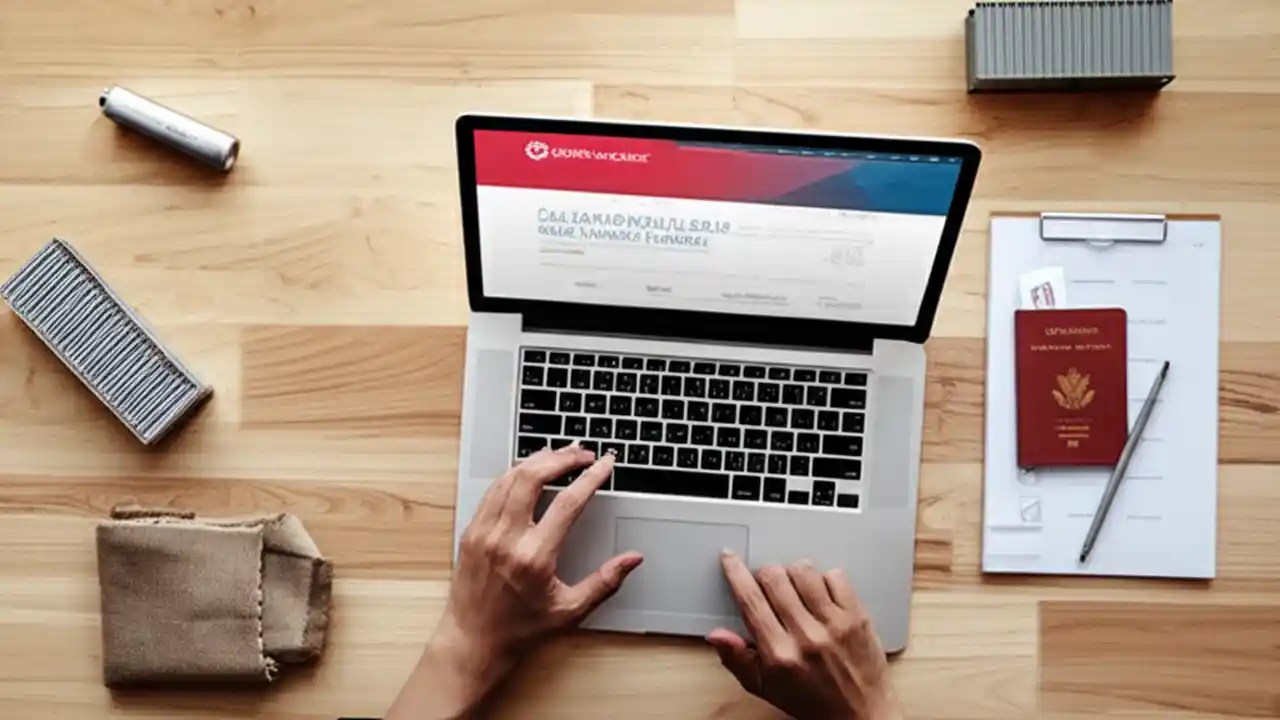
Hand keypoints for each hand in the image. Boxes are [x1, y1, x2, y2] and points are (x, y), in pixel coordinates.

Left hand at [388, 445, 642, 719]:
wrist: (472, 643)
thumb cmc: (519, 630)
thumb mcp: (570, 611)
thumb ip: (605, 582)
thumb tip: (632, 559)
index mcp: (534, 558)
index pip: (567, 503)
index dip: (590, 478)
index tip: (604, 464)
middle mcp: (505, 539)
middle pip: (533, 477)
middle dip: (561, 457)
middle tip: (583, 453)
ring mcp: (484, 533)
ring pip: (509, 478)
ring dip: (536, 460)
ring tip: (559, 454)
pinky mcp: (471, 533)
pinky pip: (492, 491)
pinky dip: (513, 474)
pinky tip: (527, 471)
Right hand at [708, 552, 902, 719]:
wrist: (861, 714)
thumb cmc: (812, 701)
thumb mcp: (765, 687)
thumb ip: (737, 659)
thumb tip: (716, 634)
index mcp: (779, 654)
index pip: (750, 600)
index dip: (735, 572)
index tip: (729, 558)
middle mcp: (806, 636)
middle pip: (774, 578)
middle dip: (764, 573)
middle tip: (765, 582)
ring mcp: (834, 624)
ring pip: (804, 571)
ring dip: (793, 572)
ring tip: (795, 587)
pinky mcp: (857, 616)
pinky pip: (836, 576)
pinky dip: (825, 578)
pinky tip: (821, 594)